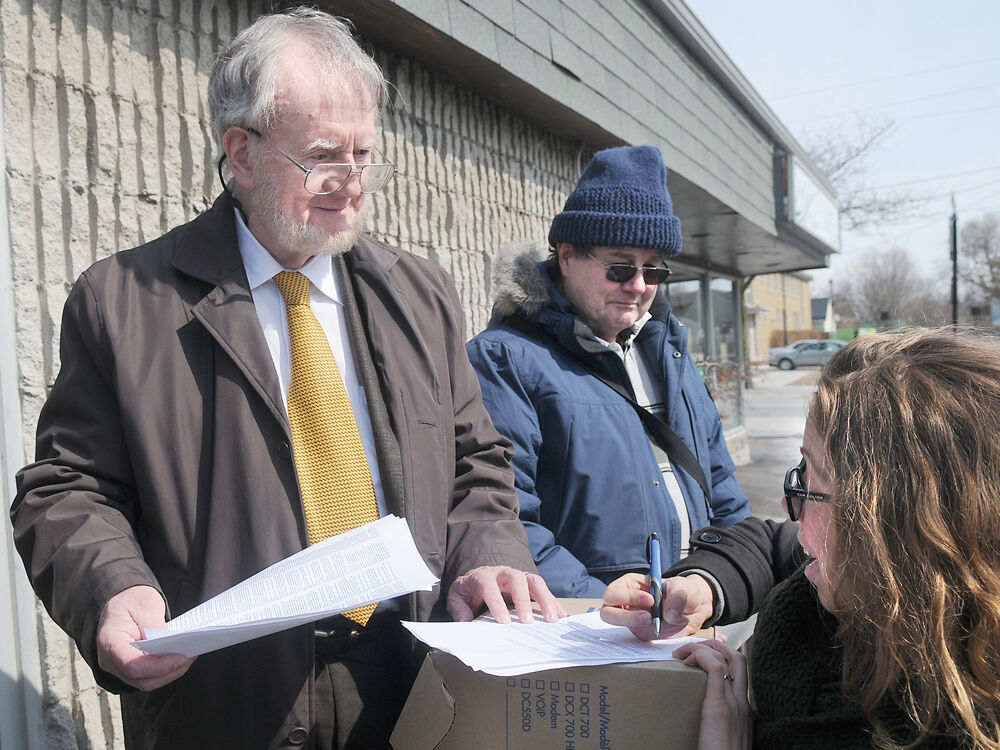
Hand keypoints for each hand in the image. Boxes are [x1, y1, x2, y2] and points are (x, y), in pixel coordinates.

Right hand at [96, 585, 194, 690]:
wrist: (121, 599)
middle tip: (190, 656)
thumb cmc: (130, 600)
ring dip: (170, 673)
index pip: (133, 665)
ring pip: (145, 682)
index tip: (181, 657)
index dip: (159, 666)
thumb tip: (172, 645)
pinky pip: (147, 677)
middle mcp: (109, 659)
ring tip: (188, 657)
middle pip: (141, 679)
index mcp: (110, 641)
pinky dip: (165, 671)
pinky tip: (179, 659)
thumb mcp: (146, 605)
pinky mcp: (128, 669)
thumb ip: (156, 628)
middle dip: (169, 671)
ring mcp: (117, 667)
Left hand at [446, 566, 565, 623]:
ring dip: (545, 600)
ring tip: (553, 620)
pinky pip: (544, 590)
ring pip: (534, 581)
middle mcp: (502, 573)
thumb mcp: (457, 599)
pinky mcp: (529, 584)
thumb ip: (459, 610)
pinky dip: (554, 603)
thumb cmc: (468, 591)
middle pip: (516, 578)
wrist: (477, 579)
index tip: (504, 622)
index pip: (489, 586)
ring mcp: (518, 576)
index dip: (497, 603)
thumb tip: (467, 622)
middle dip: (523, 600)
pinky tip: (562, 617)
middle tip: (528, 621)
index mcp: (482, 576)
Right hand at [601, 573, 714, 639]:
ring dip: (646, 626)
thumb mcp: (682, 587)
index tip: (650, 600)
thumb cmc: (683, 590)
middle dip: (626, 617)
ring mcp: (633, 619)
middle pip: (608, 614)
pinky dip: (658, 633)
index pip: (613, 593)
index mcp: (629, 585)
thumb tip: (670, 616)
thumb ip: (677, 598)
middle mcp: (626, 603)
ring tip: (661, 622)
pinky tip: (669, 626)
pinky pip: (643, 638)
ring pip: (626, 628)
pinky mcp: (643, 633)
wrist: (694, 607)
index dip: (627, 597)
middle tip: (647, 618)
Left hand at [673, 639, 750, 749]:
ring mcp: (735, 704)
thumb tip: (693, 720)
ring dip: (704, 647)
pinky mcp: (720, 708)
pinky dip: (700, 656)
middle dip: (715, 644)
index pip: (741, 672)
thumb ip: (715, 724)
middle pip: (738, 658)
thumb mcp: (721, 739)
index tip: (704, 651)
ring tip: (683, 652)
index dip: (724, 655)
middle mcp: (743, 704)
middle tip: (692, 647)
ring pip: (728, 657)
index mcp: (744, 711)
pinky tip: (686, 661)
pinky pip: (714, 667)